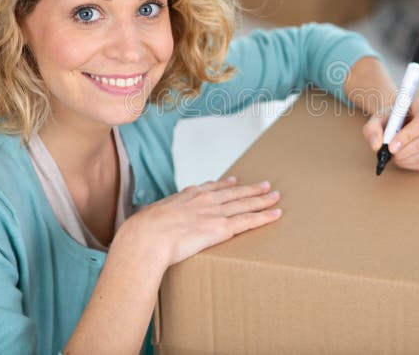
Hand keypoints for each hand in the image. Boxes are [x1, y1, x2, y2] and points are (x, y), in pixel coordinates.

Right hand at [127, 176, 281, 265]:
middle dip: (251, 188)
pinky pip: (249, 221)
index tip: (233, 181)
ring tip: (275, 196)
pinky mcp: (222, 228)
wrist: (147, 236)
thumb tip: (144, 221)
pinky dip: (265, 216)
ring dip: (263, 199)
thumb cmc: (142, 231)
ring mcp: (215, 212)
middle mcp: (204, 200)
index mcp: (186, 196)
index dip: (225, 185)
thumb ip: (154, 216)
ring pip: (246, 203)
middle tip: (264, 185)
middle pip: (234, 193)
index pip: (210, 188)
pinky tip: (276, 214)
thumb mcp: (148, 216)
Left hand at [362, 96, 418, 170]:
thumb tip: (376, 145)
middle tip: (390, 155)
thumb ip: (372, 129)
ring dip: (408, 160)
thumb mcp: (377, 118)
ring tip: (395, 157)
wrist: (400, 120)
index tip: (391, 147)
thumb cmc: (391, 118)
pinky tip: (404, 160)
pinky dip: (414, 164)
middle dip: (405, 152)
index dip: (406, 137)